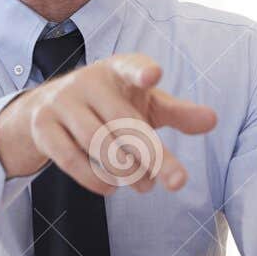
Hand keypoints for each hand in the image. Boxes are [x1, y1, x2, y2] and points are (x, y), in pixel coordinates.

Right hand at [0, 52, 217, 193]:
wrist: (46, 110)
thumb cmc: (110, 105)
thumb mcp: (144, 105)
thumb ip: (177, 112)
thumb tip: (213, 120)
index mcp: (117, 70)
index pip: (130, 67)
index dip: (141, 71)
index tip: (153, 76)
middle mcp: (88, 81)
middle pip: (125, 122)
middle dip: (154, 155)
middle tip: (179, 182)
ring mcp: (61, 102)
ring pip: (98, 144)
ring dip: (127, 171)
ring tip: (146, 186)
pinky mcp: (43, 128)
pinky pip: (71, 160)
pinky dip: (96, 180)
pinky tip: (113, 188)